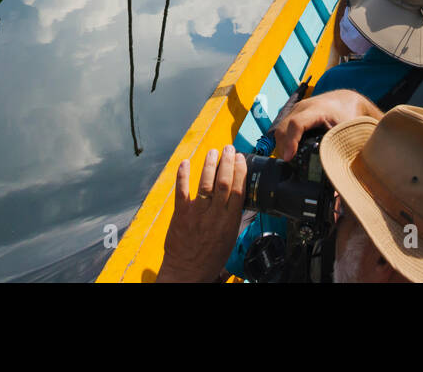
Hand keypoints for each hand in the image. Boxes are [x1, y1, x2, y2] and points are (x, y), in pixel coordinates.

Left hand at [156, 146, 246, 282]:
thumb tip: (239, 199)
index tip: (241, 158)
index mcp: (229, 222)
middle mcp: (214, 216)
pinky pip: (182, 191)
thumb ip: (233, 218)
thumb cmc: (209, 258)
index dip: (240, 171)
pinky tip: (185, 163)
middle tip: (229, 149)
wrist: (187, 273)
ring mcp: (197, 214)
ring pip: (205, 183)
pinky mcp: (181, 215)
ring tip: (213, 152)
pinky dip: (183, 176)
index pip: (238, 190)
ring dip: (209, 165)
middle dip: (227, 162)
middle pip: (223, 183)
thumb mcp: (230, 239)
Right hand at [271, 89, 381, 160]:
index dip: (290, 141)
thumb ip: (342, 155)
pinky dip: (285, 141)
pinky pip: (283, 128)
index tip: (289, 158)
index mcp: (317, 110)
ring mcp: (296, 110)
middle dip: (283, 148)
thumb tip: (338, 187)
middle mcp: (303, 108)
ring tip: (291, 163)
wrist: (347, 101)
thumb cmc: (349, 117)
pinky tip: (291, 153)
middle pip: (283, 128)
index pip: (296, 124)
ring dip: (282, 146)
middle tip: (290, 167)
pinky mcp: (294, 115)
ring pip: (280, 129)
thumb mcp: (347, 135)